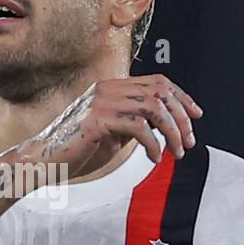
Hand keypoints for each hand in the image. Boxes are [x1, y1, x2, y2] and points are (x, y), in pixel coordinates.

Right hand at [13, 75, 202, 180]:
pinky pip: (138, 127)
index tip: (197, 116)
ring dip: (172, 131)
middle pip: (161, 92)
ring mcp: (102, 102)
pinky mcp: (97, 120)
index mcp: (113, 87)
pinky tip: (154, 158)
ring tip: (176, 152)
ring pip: (154, 108)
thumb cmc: (79, 150)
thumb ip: (137, 123)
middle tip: (189, 142)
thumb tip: (166, 125)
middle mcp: (108, 88)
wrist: (46, 162)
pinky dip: (153, 145)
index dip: (182, 97)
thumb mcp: (115, 133)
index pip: (158, 81)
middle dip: (181, 117)